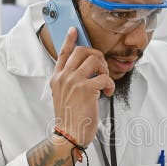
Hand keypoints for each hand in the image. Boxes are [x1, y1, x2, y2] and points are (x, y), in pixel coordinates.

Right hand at [50, 27, 114, 145]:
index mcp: (57, 78)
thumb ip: (69, 82)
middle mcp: (63, 77)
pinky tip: (107, 93)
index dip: (69, 40)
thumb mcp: (63, 96)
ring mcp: (74, 81)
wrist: (69, 134)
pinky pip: (104, 77)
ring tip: (104, 82)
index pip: (62, 54)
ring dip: (104, 69)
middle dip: (96, 56)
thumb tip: (86, 71)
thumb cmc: (70, 118)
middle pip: (82, 51)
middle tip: (101, 69)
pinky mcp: (86, 89)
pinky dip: (110, 84)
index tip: (74, 30)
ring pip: (94, 60)